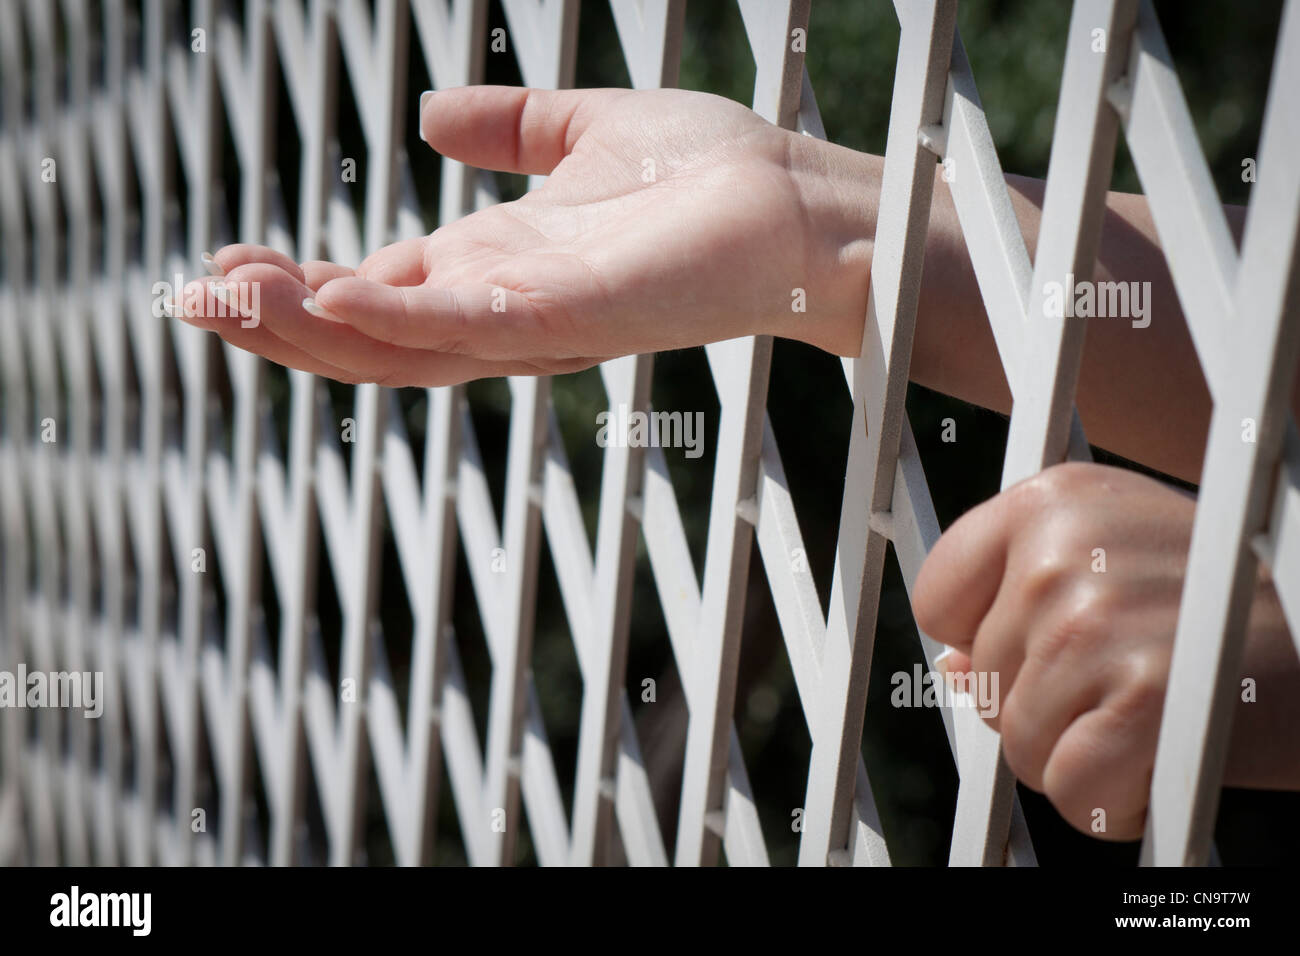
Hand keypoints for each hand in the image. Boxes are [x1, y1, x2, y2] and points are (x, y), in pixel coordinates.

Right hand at [175, 86, 875, 385]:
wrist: (798, 203)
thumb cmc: (706, 175)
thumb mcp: (580, 133)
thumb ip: (508, 128)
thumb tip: (432, 116)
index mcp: (495, 271)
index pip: (376, 294)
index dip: (300, 287)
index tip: (223, 264)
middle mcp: (504, 311)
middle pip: (369, 339)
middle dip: (280, 324)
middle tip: (195, 299)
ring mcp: (537, 325)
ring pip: (401, 351)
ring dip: (311, 332)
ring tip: (226, 303)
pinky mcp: (577, 319)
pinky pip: (473, 333)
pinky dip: (400, 321)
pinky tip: (337, 296)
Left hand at [912, 462, 1243, 840]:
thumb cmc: (1231, 606)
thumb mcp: (1122, 559)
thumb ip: (1022, 600)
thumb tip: (953, 664)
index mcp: (1051, 500)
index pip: (938, 598)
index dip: (984, 642)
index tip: (1046, 645)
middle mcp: (1064, 548)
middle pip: (983, 684)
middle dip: (1051, 707)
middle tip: (1137, 681)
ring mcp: (1096, 619)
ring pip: (1020, 746)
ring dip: (1086, 757)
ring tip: (1157, 714)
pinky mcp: (1143, 696)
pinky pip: (1073, 790)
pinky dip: (1122, 803)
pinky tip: (1167, 758)